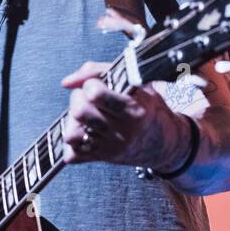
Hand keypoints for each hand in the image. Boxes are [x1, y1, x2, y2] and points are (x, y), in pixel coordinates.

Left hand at [59, 60, 189, 171]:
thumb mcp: (136, 83)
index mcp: (134, 110)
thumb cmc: (148, 108)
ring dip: (73, 122)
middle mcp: (122, 132)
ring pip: (71, 134)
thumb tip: (67, 82)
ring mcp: (110, 148)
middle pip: (79, 112)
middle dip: (78, 99)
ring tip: (85, 116)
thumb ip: (100, 71)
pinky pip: (71, 154)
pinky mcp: (102, 159)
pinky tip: (85, 132)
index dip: (90, 84)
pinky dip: (74, 142)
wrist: (162, 143)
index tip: (96, 84)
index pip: (95, 94)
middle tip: (88, 98)